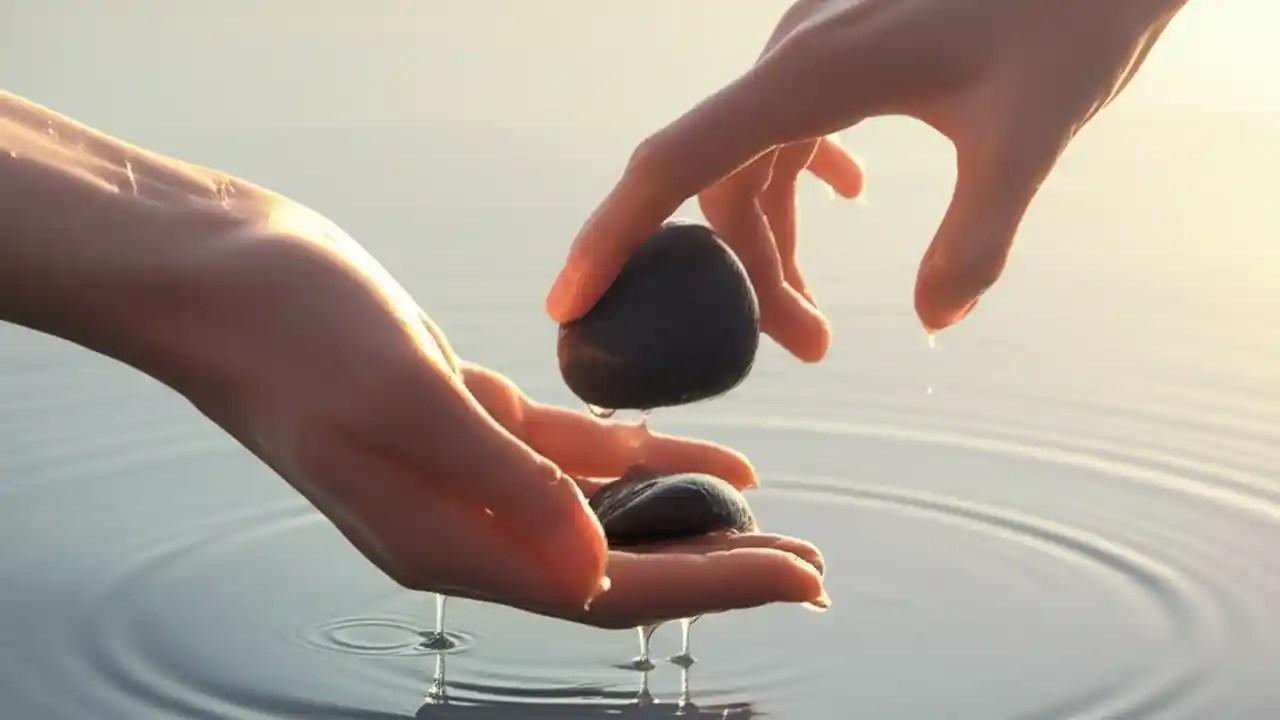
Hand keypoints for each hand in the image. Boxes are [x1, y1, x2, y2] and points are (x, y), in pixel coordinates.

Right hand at [0, 93, 827, 627]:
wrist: (220, 277)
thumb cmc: (292, 334)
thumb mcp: (405, 399)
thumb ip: (506, 483)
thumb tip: (594, 563)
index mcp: (446, 541)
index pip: (605, 586)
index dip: (711, 585)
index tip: (793, 576)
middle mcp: (460, 524)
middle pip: (614, 564)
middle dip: (716, 566)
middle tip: (808, 566)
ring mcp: (463, 476)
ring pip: (598, 512)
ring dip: (682, 511)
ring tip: (766, 511)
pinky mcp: (464, 423)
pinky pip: (564, 453)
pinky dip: (627, 452)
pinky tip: (680, 447)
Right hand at [546, 0, 1189, 359]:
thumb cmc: (1072, 13)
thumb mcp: (1033, 130)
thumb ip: (977, 234)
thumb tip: (935, 319)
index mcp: (812, 72)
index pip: (677, 161)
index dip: (610, 236)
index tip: (570, 303)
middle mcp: (794, 55)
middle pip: (718, 182)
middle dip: (742, 278)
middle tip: (811, 347)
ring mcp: (813, 47)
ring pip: (752, 162)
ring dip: (774, 242)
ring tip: (823, 314)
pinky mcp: (844, 45)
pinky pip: (786, 126)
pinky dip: (799, 181)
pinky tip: (853, 195)